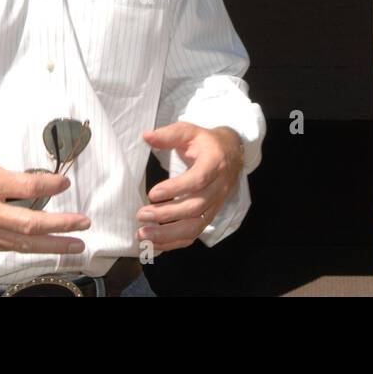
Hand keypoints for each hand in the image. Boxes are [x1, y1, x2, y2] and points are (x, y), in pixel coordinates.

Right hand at [0, 158, 90, 254]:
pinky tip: (47, 248)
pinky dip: (31, 249)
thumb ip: (8, 178)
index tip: (64, 183)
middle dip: (61, 224)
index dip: (50, 186)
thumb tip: (37, 185)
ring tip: (76, 245)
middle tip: (83, 223)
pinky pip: (10, 248)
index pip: (27, 186)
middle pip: (30, 223)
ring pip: (23, 243)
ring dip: (53, 245)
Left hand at [137, 123, 243, 251]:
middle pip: (196, 207)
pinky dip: (174, 242)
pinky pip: (194, 234)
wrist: (231, 153)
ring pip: (195, 226)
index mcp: (215, 163)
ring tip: (143, 233)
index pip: (198, 179)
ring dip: (168, 234)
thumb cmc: (206, 143)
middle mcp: (218, 187)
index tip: (152, 194)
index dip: (176, 188)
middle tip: (141, 214)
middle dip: (167, 214)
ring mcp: (215, 204)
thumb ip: (169, 134)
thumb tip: (146, 136)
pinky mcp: (209, 215)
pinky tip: (154, 242)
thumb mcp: (190, 131)